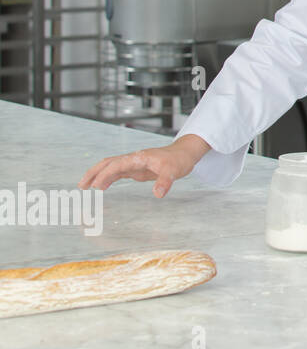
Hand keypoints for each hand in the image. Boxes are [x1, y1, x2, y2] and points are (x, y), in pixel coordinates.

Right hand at [78, 136, 208, 197]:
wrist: (184, 153)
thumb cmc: (179, 160)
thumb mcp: (174, 171)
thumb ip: (165, 182)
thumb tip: (158, 194)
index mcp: (138, 158)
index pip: (117, 165)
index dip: (105, 174)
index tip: (96, 186)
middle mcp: (133, 159)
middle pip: (108, 163)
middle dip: (94, 173)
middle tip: (81, 185)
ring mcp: (134, 164)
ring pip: (111, 167)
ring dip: (98, 175)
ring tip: (85, 187)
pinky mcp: (136, 169)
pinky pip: (118, 173)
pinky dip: (108, 178)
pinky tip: (103, 187)